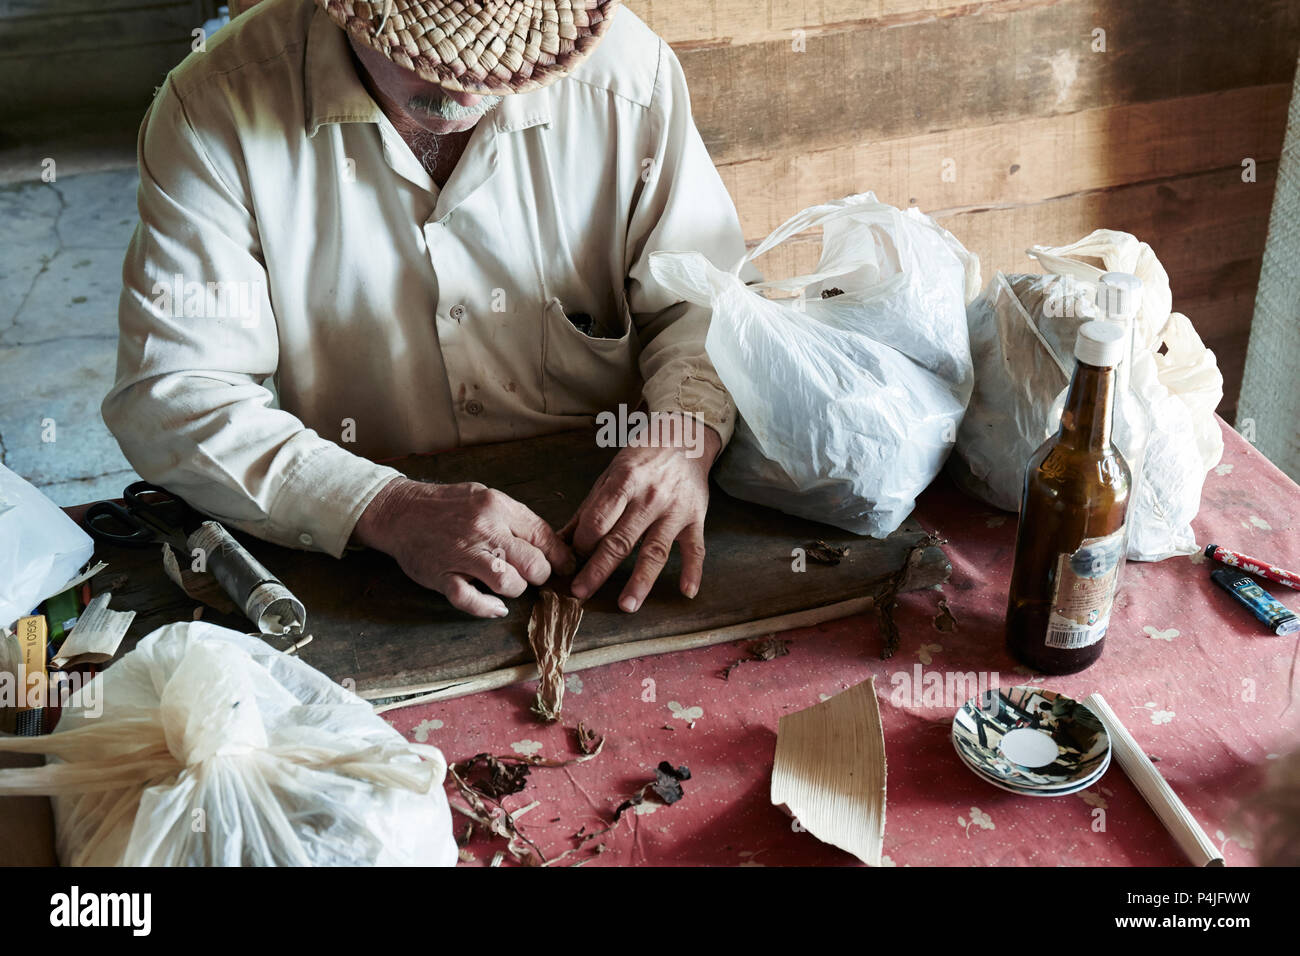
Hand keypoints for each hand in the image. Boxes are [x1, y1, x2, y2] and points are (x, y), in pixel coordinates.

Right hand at [352, 478, 574, 616]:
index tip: (565, 566)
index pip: (544, 536)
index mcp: (497, 507)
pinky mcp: (442, 576)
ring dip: (515, 589)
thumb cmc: (447, 505)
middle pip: (533, 563)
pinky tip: (494, 606)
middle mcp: (483, 530)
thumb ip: (515, 518)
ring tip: (507, 583)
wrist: (399, 511)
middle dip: (539, 575)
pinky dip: (487, 608)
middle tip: (532, 575)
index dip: (560, 556)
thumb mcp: (485, 497)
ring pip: (509, 583)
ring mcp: (462, 555)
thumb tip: (551, 543)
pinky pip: (471, 600)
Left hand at [565, 414, 720, 611]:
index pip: (599, 520)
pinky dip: (693, 571)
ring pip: (655, 551)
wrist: (686, 438)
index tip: (571, 561)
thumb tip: (560, 540)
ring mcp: (675, 510)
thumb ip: (588, 510)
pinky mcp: (696, 519)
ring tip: (627, 605)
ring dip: (640, 581)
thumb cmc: (642, 458)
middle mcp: (650, 497)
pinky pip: (696, 549)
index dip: (582, 544)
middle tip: (580, 593)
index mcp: (625, 482)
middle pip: (621, 540)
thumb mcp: (610, 476)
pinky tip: (687, 592)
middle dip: (598, 570)